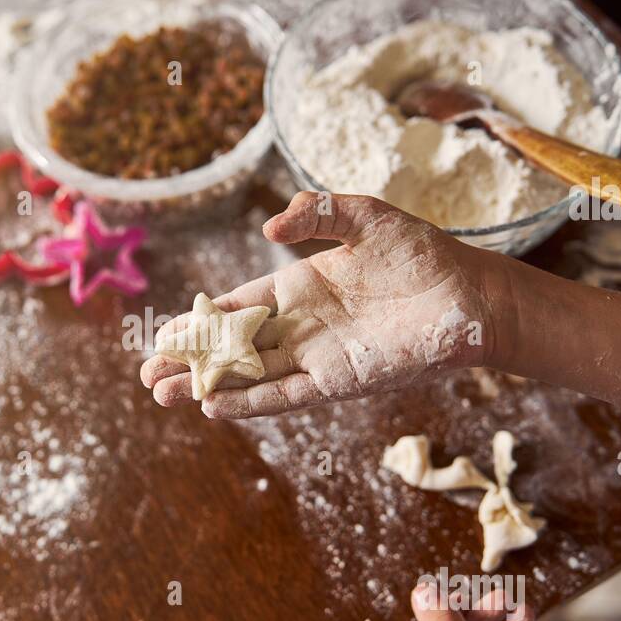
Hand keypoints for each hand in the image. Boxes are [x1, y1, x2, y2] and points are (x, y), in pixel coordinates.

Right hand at [140, 192, 501, 418]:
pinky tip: (216, 406)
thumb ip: (316, 214)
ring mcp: (317, 356)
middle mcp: (302, 326)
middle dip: (190, 360)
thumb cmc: (423, 254)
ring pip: (249, 375)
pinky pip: (285, 396)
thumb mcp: (365, 216)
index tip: (162, 332)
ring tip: (163, 395)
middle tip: (147, 374)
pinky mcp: (340, 381)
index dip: (199, 320)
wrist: (473, 297)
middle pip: (232, 347)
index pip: (237, 307)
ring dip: (207, 385)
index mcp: (300, 287)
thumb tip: (266, 232)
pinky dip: (251, 402)